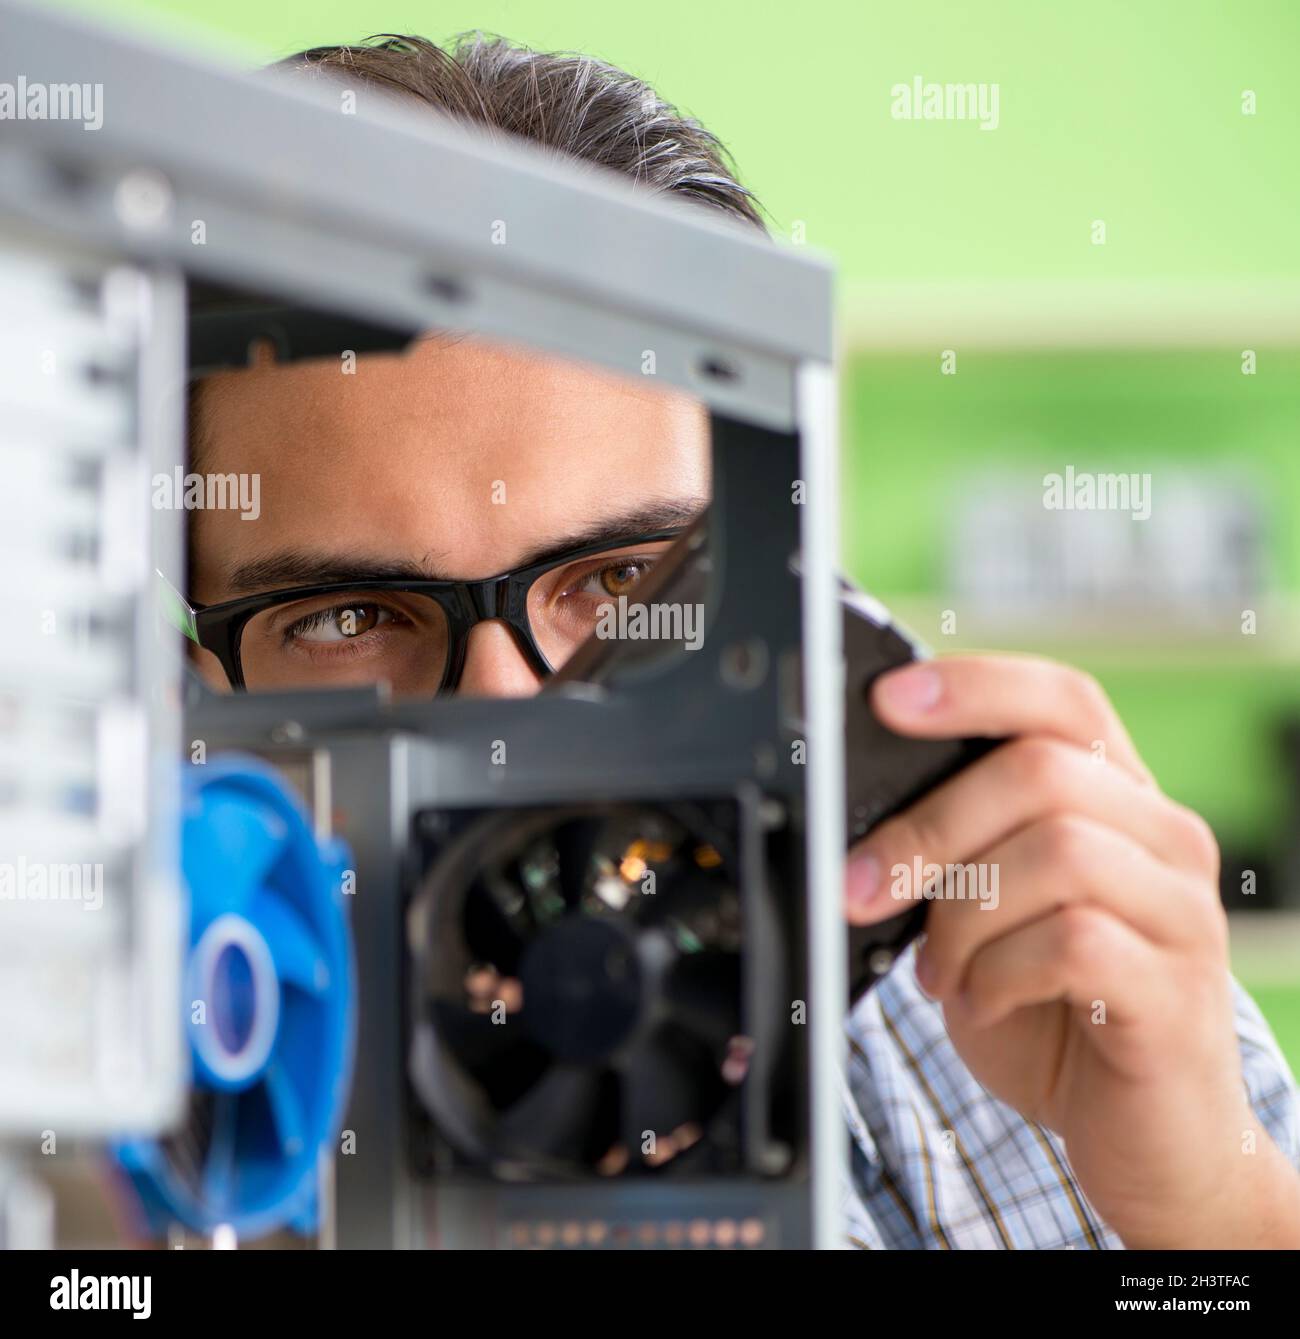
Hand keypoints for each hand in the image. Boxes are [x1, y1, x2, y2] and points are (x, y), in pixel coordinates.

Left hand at [844, 654, 1299, 1247]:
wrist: (1144, 1138)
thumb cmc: (1054, 1013)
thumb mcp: (989, 916)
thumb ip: (955, 857)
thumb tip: (856, 823)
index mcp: (1115, 800)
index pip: (1061, 700)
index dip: (973, 686)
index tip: (885, 701)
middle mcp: (1161, 838)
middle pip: (1040, 770)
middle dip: (928, 828)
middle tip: (864, 887)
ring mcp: (1181, 911)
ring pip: (1058, 851)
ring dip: (963, 916)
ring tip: (941, 971)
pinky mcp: (1180, 989)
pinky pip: (1077, 942)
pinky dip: (1000, 972)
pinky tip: (982, 1000)